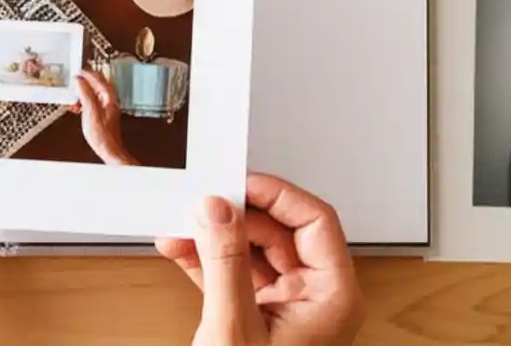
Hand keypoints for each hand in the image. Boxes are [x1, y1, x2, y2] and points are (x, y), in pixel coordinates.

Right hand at [73, 70, 138, 165]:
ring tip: (74, 95)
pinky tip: (78, 107)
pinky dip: (84, 102)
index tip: (76, 71)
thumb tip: (79, 80)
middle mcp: (109, 100)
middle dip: (85, 82)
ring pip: (94, 93)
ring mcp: (107, 107)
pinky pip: (92, 102)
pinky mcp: (103, 114)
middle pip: (97, 84)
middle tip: (74, 80)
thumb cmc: (101, 134)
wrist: (108, 150)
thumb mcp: (90, 111)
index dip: (86, 74)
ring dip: (83, 92)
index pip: (98, 78)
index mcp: (108, 97)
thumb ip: (85, 94)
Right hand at [155, 174, 363, 344]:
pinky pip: (234, 274)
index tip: (236, 182)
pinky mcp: (257, 319)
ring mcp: (286, 309)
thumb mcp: (233, 329)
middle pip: (279, 231)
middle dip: (234, 217)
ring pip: (252, 251)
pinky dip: (205, 261)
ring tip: (179, 230)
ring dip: (213, 238)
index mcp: (331, 297)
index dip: (276, 194)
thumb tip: (217, 209)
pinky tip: (179, 250)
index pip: (315, 222)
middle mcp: (314, 298)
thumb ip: (223, 263)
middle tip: (198, 204)